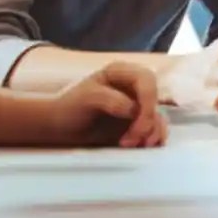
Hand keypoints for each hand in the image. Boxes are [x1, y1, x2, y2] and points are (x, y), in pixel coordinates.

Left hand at [50, 63, 167, 147]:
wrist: (60, 128)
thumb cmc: (69, 108)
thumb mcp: (86, 98)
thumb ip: (111, 100)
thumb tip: (134, 110)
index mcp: (122, 72)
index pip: (146, 80)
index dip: (148, 100)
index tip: (137, 121)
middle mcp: (133, 86)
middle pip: (155, 99)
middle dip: (148, 121)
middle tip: (133, 139)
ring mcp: (137, 104)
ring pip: (158, 116)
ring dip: (150, 133)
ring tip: (128, 145)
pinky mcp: (138, 122)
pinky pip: (155, 128)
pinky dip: (152, 138)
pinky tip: (139, 146)